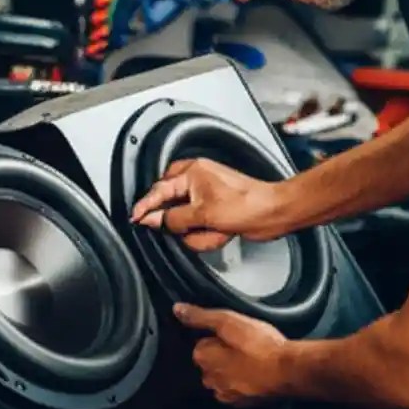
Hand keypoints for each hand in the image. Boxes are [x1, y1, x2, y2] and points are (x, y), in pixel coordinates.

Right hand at [130, 158, 283, 251]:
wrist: (274, 214)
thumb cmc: (248, 205)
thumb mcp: (203, 213)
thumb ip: (173, 218)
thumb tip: (152, 220)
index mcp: (192, 172)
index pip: (159, 190)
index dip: (146, 206)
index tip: (135, 218)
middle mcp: (198, 182)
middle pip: (172, 210)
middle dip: (185, 225)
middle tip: (196, 227)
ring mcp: (207, 199)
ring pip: (186, 225)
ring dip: (201, 233)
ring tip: (218, 230)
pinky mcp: (216, 214)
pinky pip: (201, 231)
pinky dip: (210, 236)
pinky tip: (224, 233)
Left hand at [173, 303, 290, 406]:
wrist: (289, 371)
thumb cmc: (260, 345)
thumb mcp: (230, 321)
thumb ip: (202, 317)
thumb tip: (177, 310)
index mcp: (204, 359)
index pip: (202, 344)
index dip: (219, 337)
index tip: (235, 334)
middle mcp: (210, 381)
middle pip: (213, 364)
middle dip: (224, 356)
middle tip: (247, 345)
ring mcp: (227, 395)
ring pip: (226, 378)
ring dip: (235, 370)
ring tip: (255, 359)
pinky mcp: (245, 404)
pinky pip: (239, 390)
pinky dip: (246, 383)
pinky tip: (260, 374)